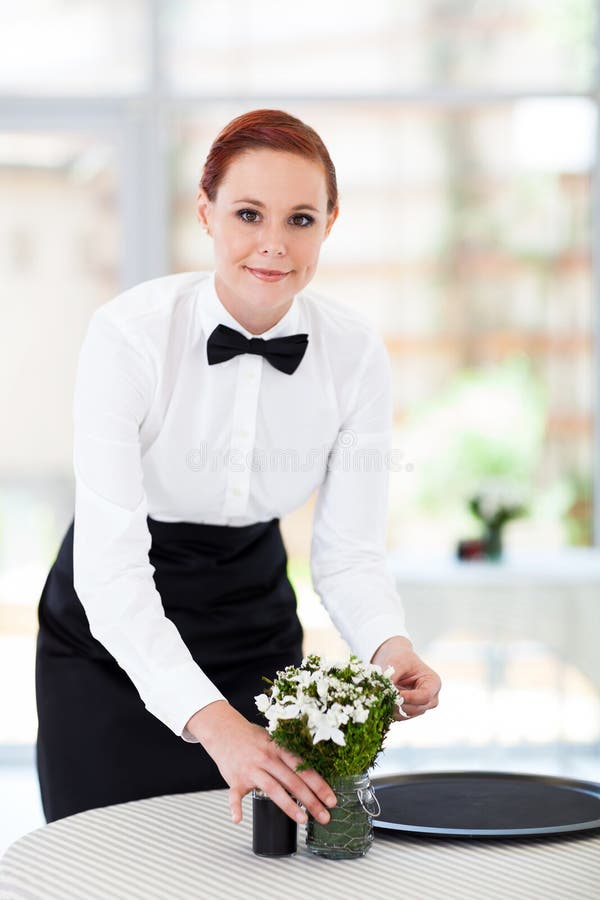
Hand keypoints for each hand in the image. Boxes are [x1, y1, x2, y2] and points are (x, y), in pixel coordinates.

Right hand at [185, 700, 336, 824]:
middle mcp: (266, 758)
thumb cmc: (251, 736)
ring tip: (303, 820)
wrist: (223, 729)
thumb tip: (310, 771)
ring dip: (289, 806)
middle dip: (311, 800)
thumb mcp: (272, 738)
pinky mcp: (234, 779)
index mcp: (278, 748)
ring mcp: (250, 769)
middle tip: (325, 816)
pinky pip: (234, 795)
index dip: (319, 784)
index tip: (332, 799)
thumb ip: (288, 754)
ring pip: (272, 790)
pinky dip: (235, 807)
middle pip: (293, 781)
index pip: (303, 768)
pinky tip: (238, 819)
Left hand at [371, 636, 440, 718]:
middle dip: (397, 704)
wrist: (394, 659)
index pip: (424, 696)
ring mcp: (420, 707)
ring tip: (378, 697)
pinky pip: (398, 717)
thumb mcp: (396, 663)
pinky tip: (378, 702)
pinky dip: (387, 711)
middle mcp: (430, 698)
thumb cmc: (399, 657)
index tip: (393, 693)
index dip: (408, 698)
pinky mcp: (408, 712)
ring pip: (405, 715)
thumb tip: (382, 692)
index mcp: (433, 683)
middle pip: (415, 709)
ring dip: (390, 708)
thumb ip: (391, 677)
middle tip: (380, 697)